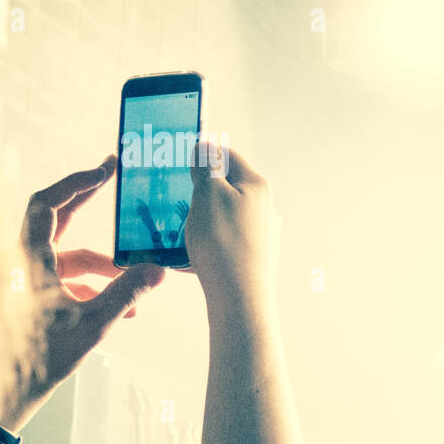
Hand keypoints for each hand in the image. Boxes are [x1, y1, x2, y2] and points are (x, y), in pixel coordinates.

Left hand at [15, 156, 165, 423]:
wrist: (10, 392)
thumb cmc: (41, 358)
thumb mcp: (93, 324)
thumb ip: (126, 292)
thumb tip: (157, 269)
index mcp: (32, 260)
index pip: (48, 205)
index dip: (75, 183)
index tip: (104, 171)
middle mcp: (27, 263)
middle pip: (57, 219)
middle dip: (88, 202)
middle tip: (114, 180)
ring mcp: (31, 279)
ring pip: (71, 256)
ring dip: (104, 264)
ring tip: (136, 277)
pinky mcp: (37, 297)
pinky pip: (69, 279)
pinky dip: (94, 285)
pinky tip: (122, 307)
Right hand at [185, 146, 278, 310]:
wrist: (239, 296)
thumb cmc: (223, 242)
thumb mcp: (208, 194)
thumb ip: (206, 167)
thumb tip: (206, 146)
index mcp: (257, 186)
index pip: (229, 156)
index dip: (204, 155)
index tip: (183, 163)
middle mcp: (266, 207)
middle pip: (228, 186)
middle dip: (202, 189)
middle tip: (177, 198)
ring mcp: (263, 233)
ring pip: (226, 213)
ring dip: (202, 216)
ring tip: (181, 227)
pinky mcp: (255, 255)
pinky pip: (226, 239)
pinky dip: (208, 240)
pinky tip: (191, 253)